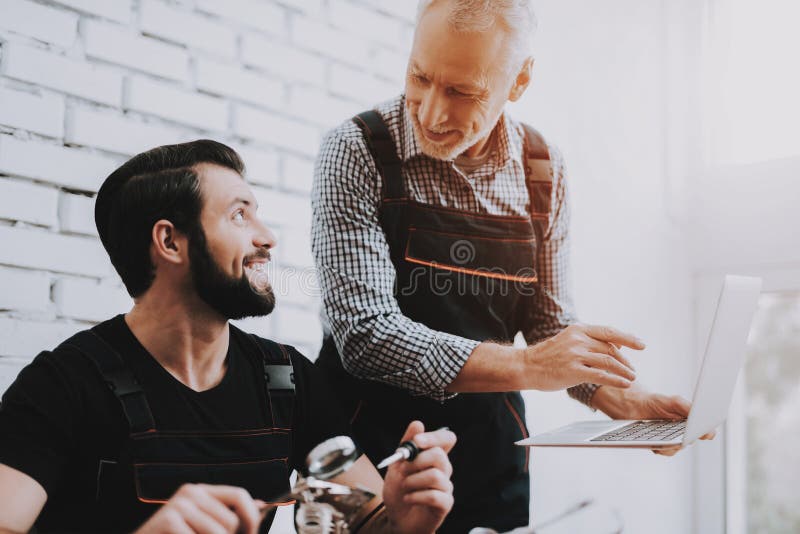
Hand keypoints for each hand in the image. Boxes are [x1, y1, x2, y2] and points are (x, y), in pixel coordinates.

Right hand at [135, 484, 260, 533]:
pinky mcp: (168, 519)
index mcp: (201, 491)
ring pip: (219, 533)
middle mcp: (191, 492)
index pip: (239, 495)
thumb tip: (260, 506)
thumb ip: (229, 515)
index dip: (251, 518)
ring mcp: (178, 504)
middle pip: (231, 520)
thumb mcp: (203, 524)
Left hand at [382, 421, 455, 533]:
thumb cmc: (399, 492)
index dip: (435, 437)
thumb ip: (406, 444)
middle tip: (403, 470)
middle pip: (439, 455)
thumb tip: (418, 424)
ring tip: (404, 487)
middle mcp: (443, 470)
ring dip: (413, 481)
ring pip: (435, 475)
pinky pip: (434, 495)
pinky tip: (408, 498)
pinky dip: (415, 496)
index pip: (447, 439)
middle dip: (416, 462)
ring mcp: (446, 487)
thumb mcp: (397, 465)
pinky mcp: (445, 504)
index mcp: (434, 457)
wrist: (397, 519)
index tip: (417, 442)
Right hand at [523, 324, 643, 390]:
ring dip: (625, 371)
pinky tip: (625, 384)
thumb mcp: (568, 340)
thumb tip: (614, 345)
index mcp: (578, 329)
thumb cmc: (548, 356)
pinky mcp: (573, 371)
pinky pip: (602, 375)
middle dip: (626, 361)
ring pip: (609, 361)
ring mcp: (576, 355)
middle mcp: (578, 339)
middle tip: (632, 370)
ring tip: (631, 378)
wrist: (526, 366)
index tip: (641, 345)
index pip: (609, 331)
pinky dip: (617, 380)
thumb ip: (588, 341)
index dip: (627, 338)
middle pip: (611, 349)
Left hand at [591, 384, 715, 455]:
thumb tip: (699, 414)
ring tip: (666, 439)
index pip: (705, 431)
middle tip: (685, 436)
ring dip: (673, 444)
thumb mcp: (674, 401)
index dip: (707, 432)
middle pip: (691, 440)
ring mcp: (672, 440)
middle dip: (688, 438)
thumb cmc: (657, 402)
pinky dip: (661, 447)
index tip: (706, 433)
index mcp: (691, 421)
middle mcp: (683, 433)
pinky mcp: (660, 446)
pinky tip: (656, 443)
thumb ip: (687, 407)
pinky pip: (664, 451)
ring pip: (677, 447)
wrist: (636, 405)